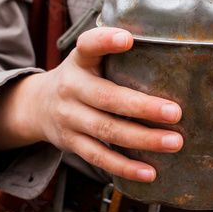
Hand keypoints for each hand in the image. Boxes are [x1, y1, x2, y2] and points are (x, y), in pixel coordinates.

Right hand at [0, 27, 181, 181]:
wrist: (36, 106)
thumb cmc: (80, 77)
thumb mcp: (88, 58)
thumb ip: (113, 52)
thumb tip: (167, 44)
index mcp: (79, 61)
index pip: (88, 45)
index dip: (105, 40)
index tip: (127, 39)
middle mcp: (71, 88)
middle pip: (106, 97)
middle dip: (142, 107)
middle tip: (176, 113)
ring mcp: (69, 117)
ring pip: (106, 130)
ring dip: (143, 139)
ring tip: (174, 142)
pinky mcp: (71, 143)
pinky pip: (99, 157)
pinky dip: (125, 167)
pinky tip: (150, 172)